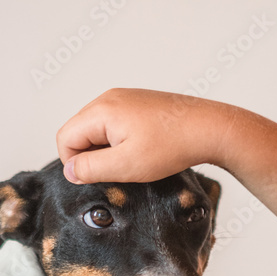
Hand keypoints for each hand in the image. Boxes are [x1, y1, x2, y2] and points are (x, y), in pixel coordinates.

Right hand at [56, 88, 236, 183]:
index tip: (99, 177)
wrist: (211, 128)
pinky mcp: (138, 104)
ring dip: (107, 150)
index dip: (75, 164)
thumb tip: (69, 170)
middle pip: (79, 131)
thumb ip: (91, 168)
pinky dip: (121, 141)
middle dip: (92, 156)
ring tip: (133, 161)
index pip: (65, 138)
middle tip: (119, 170)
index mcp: (101, 110)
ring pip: (97, 130)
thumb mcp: (126, 165)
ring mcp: (125, 99)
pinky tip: (143, 151)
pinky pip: (115, 125)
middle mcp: (109, 98)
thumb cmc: (173, 146)